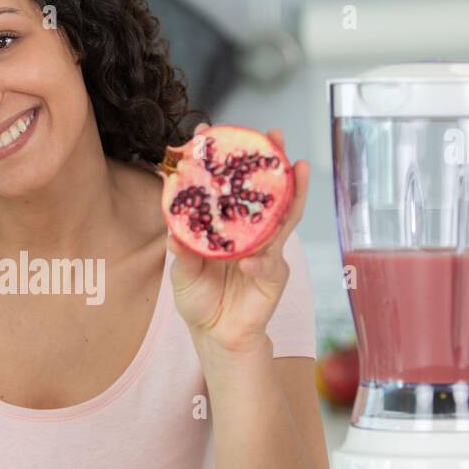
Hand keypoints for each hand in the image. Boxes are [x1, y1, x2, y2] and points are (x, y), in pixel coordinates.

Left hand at [168, 123, 310, 355]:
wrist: (216, 335)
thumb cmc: (199, 298)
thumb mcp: (183, 274)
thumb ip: (182, 253)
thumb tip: (172, 233)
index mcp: (228, 225)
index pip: (227, 187)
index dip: (222, 161)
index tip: (209, 133)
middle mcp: (251, 231)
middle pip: (266, 191)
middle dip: (272, 162)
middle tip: (274, 136)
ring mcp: (267, 250)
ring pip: (284, 217)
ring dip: (292, 193)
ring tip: (296, 169)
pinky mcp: (274, 276)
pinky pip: (270, 265)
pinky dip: (260, 263)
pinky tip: (249, 263)